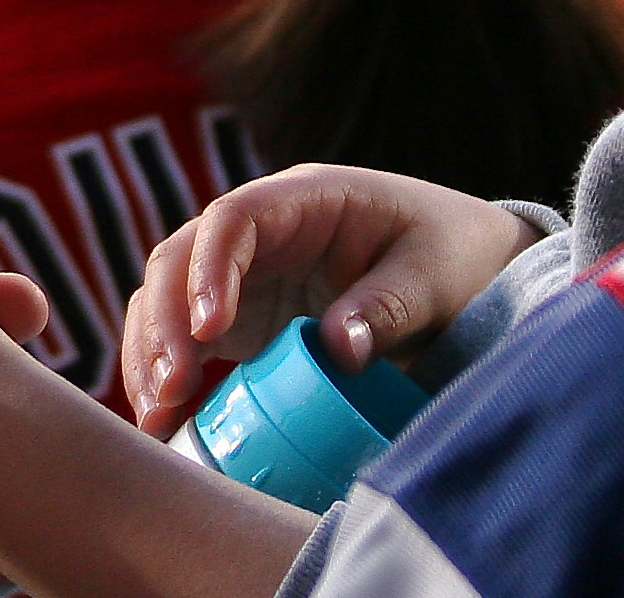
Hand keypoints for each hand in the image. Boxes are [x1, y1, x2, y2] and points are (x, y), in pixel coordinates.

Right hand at [118, 165, 540, 433]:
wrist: (471, 270)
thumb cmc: (454, 255)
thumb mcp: (436, 275)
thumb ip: (387, 305)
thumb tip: (337, 347)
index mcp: (304, 199)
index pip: (232, 219)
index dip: (209, 270)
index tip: (208, 331)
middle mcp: (260, 232)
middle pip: (180, 259)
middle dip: (165, 322)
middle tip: (169, 387)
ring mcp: (245, 275)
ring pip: (168, 299)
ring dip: (152, 352)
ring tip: (158, 416)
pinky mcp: (243, 319)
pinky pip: (186, 339)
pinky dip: (168, 376)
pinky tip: (165, 422)